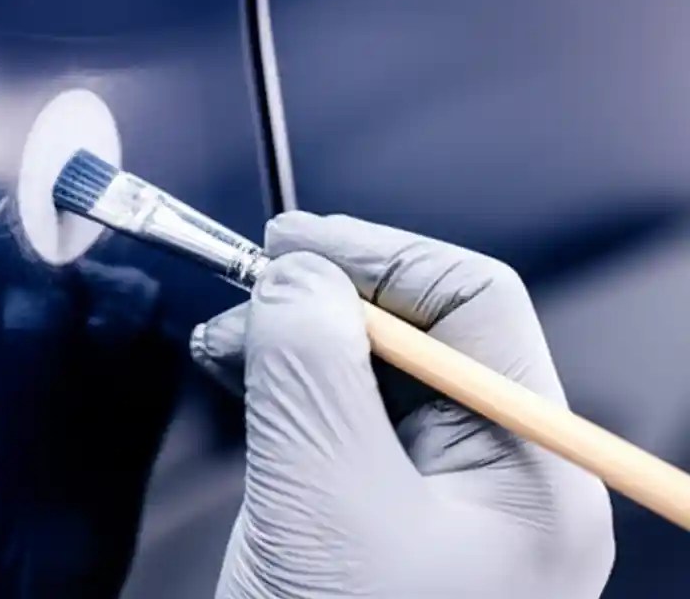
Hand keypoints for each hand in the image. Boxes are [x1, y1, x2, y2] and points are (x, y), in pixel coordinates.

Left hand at [0, 192, 180, 598]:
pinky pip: (161, 370)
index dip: (24, 209)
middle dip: (88, 251)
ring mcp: (73, 381)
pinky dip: (166, 357)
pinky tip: (148, 369)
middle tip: (83, 286)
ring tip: (111, 336)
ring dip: (130, 303)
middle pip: (73, 252)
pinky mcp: (123, 428)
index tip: (50, 211)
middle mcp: (17, 340)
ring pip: (125, 302)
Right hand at [203, 212, 613, 598]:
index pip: (473, 306)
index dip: (378, 255)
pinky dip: (287, 387)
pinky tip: (238, 377)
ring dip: (297, 341)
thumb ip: (310, 371)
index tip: (288, 241)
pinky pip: (342, 419)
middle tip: (244, 289)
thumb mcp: (325, 500)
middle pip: (422, 334)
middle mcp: (499, 477)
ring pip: (372, 372)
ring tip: (225, 339)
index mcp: (531, 470)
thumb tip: (298, 275)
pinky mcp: (380, 515)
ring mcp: (438, 500)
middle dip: (328, 299)